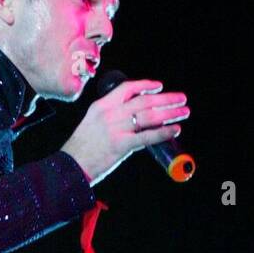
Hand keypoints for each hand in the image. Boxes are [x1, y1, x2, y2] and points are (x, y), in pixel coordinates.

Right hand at [61, 78, 189, 185]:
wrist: (69, 167)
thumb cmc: (80, 149)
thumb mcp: (91, 124)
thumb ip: (110, 118)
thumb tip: (134, 119)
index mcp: (101, 106)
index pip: (127, 88)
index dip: (146, 85)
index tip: (159, 86)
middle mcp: (109, 114)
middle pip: (144, 101)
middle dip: (166, 99)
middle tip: (181, 98)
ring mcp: (115, 129)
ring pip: (149, 116)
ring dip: (169, 113)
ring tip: (184, 112)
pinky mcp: (121, 145)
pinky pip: (147, 136)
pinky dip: (163, 132)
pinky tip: (174, 129)